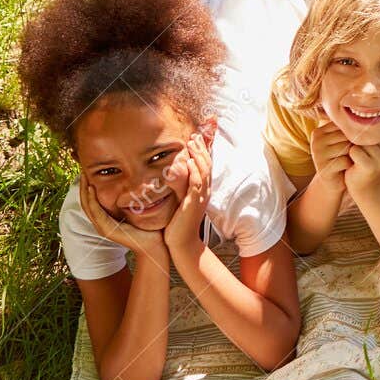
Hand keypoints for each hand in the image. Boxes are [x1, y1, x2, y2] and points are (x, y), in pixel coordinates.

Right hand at [78, 172, 169, 264]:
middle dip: (83, 186)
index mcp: (107, 219)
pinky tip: (91, 189)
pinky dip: (92, 200)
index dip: (88, 187)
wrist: (154, 246)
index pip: (92, 200)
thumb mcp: (139, 210)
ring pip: (88, 205)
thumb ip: (134, 200)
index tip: (89, 172)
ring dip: (84, 190)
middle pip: (86, 201)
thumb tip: (140, 183)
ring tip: (83, 176)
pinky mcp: (107, 229)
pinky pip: (96, 212)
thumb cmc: (150, 228)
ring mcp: (103, 226)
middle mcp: (102, 222)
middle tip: (82, 170)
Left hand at [162, 134, 212, 258]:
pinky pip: (197, 184)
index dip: (202, 153)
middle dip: (201, 149)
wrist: (182, 243)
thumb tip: (172, 174)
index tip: (195, 140)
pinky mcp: (194, 203)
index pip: (205, 168)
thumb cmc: (178, 225)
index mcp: (202, 192)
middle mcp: (204, 192)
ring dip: (198, 156)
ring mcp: (201, 197)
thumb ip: (178, 188)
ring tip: (192, 143)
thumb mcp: (179, 202)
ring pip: (204, 172)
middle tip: (195, 136)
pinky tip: (191, 161)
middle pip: (207, 166)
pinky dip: (195, 171)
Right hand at [308, 122, 353, 190]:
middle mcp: (316, 141)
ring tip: (351, 160)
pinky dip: (351, 165)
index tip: (357, 142)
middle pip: (346, 135)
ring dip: (354, 155)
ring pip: (346, 147)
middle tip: (355, 153)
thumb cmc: (342, 157)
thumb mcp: (343, 141)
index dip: (355, 134)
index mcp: (319, 131)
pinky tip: (348, 168)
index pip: (344, 125)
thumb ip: (347, 129)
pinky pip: (345, 161)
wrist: (336, 182)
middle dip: (355, 144)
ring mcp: (317, 155)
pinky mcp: (323, 168)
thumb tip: (366, 117)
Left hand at [345, 133, 379, 193]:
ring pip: (362, 141)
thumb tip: (361, 119)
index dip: (370, 135)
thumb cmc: (371, 161)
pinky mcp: (371, 167)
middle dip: (363, 141)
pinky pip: (355, 150)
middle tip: (365, 155)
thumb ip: (377, 132)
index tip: (373, 148)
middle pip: (371, 133)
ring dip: (357, 148)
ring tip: (361, 158)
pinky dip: (351, 155)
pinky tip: (356, 163)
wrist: (367, 188)